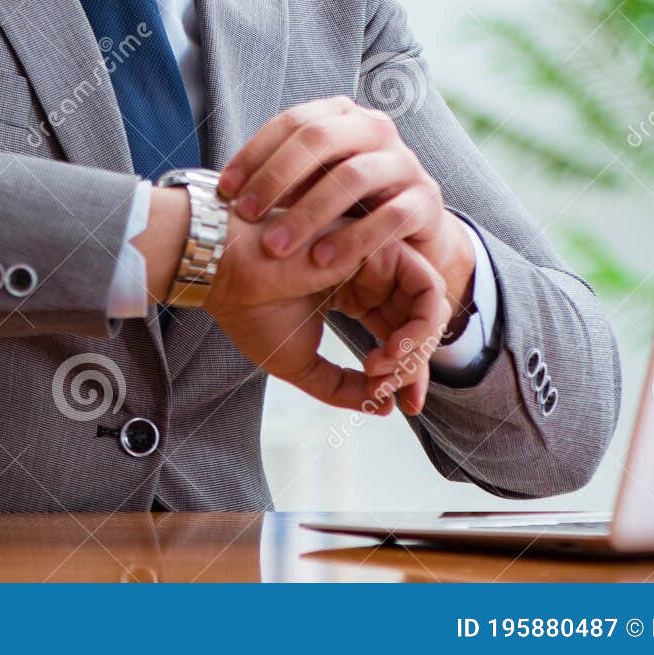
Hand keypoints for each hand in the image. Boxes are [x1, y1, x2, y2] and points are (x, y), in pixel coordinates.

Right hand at [201, 208, 451, 414]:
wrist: (225, 274)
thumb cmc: (251, 311)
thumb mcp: (303, 363)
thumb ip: (344, 388)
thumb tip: (385, 407)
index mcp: (351, 294)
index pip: (396, 337)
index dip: (408, 376)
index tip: (403, 407)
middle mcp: (368, 276)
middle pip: (416, 325)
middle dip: (415, 368)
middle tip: (391, 393)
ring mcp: (374, 259)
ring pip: (428, 307)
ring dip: (417, 348)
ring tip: (383, 370)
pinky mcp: (379, 247)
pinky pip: (427, 289)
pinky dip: (421, 325)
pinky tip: (390, 350)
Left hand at [216, 96, 475, 326]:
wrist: (411, 231)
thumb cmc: (345, 203)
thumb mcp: (310, 181)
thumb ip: (279, 174)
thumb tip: (220, 187)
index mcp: (340, 115)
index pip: (291, 123)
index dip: (254, 154)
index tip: (224, 191)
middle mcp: (374, 128)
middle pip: (318, 141)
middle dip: (276, 179)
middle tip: (245, 216)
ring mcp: (404, 161)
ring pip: (352, 177)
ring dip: (308, 214)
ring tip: (276, 247)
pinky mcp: (426, 200)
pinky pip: (390, 217)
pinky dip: (353, 240)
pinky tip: (323, 263)